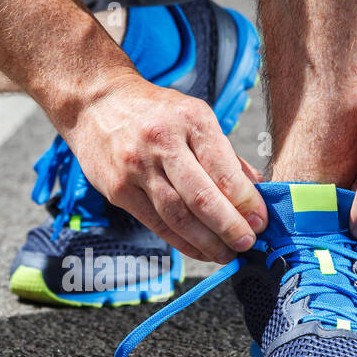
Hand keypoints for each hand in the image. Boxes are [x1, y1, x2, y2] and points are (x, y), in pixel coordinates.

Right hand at [64, 71, 267, 263]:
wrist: (96, 102)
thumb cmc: (154, 112)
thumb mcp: (195, 117)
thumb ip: (225, 156)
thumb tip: (257, 192)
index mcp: (191, 120)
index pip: (224, 170)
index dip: (246, 203)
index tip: (261, 222)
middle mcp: (162, 142)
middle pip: (200, 197)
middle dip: (229, 227)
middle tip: (247, 244)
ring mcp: (137, 167)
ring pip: (177, 216)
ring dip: (206, 242)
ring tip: (226, 254)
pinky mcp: (118, 190)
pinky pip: (155, 223)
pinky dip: (181, 242)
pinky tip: (199, 250)